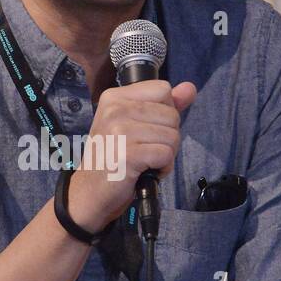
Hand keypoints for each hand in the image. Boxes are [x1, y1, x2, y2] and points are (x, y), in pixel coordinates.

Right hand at [67, 79, 198, 229]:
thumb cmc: (113, 158)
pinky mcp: (128, 154)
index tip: (148, 129)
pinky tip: (147, 171)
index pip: (162, 89)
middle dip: (167, 137)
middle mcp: (115, 109)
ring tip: (145, 162)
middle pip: (172, 114)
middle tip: (145, 150)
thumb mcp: (135, 125)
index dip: (165, 112)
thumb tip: (190, 88)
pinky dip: (163, 168)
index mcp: (114, 97)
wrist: (90, 191)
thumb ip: (164, 106)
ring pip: (173, 136)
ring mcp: (119, 131)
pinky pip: (166, 154)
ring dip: (166, 155)